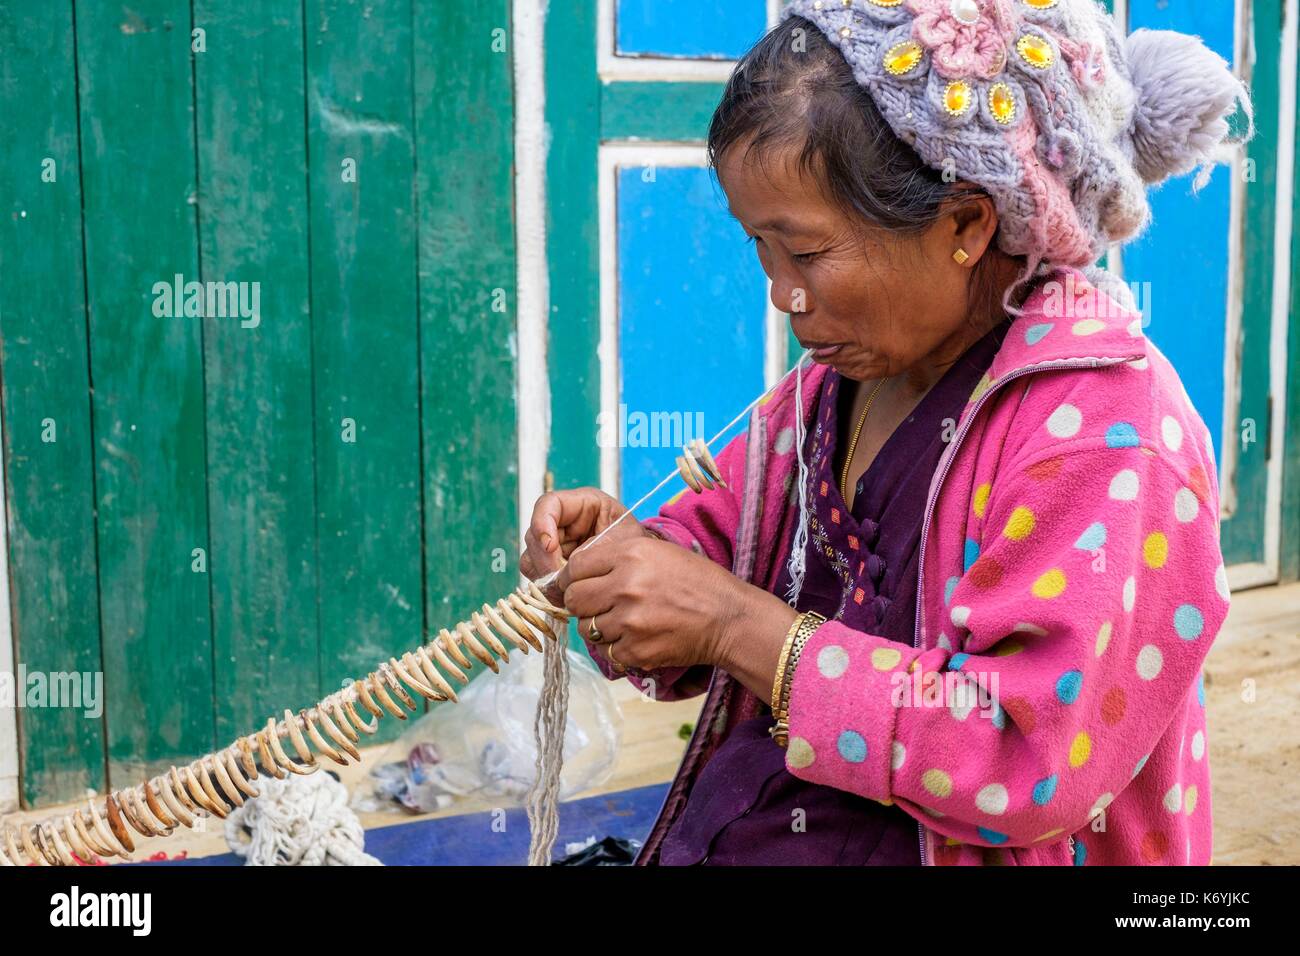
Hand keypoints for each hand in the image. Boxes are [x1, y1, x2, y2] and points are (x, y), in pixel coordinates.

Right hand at [519, 487, 647, 581]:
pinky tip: (567, 596)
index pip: (548, 504)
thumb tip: (566, 569)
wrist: (640, 565)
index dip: (542, 523)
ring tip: (567, 591)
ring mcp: (553, 545)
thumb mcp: (623, 540)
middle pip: (534, 536)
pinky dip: (549, 589)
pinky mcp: (552, 566)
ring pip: (531, 559)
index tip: (550, 545)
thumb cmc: (634, 544)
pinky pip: (537, 577)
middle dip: (545, 560)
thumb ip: (596, 550)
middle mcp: (562, 522)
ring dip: (545, 577)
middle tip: (560, 579)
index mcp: (581, 504)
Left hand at [555, 534, 795, 679]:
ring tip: (623, 623)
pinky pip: (607, 652)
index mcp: (631, 554)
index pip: (575, 567)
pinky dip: (617, 649)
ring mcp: (630, 621)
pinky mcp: (636, 650)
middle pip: (574, 599)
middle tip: (599, 606)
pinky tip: (636, 639)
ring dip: (599, 628)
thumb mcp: (658, 552)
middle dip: (581, 604)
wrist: (730, 618)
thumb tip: (578, 572)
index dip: (572, 578)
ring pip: (587, 629)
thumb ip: (618, 558)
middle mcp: (626, 585)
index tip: (578, 585)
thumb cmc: (697, 582)